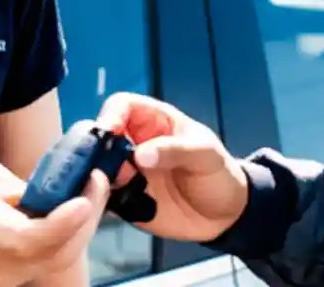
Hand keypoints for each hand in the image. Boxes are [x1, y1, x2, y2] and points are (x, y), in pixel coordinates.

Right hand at [0, 150, 107, 286]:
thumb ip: (5, 181)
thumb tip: (38, 197)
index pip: (17, 236)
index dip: (55, 225)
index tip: (81, 201)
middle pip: (47, 252)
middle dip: (83, 218)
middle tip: (97, 180)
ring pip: (55, 260)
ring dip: (82, 226)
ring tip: (91, 190)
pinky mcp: (10, 282)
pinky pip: (50, 261)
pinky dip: (69, 235)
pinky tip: (75, 211)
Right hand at [96, 92, 248, 242]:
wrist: (226, 216)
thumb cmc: (218, 174)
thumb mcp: (206, 156)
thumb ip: (176, 151)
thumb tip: (140, 155)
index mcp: (153, 121)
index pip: (122, 105)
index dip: (111, 114)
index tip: (109, 132)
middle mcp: (134, 144)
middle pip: (100, 136)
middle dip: (97, 149)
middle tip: (107, 168)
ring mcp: (127, 172)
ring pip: (97, 167)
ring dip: (98, 177)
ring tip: (117, 189)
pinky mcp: (125, 200)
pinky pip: (103, 196)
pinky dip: (100, 200)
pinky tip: (114, 205)